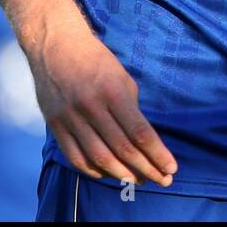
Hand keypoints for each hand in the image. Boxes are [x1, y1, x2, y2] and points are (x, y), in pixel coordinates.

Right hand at [29, 20, 176, 186]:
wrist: (55, 45)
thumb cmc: (95, 59)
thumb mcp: (121, 76)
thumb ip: (130, 109)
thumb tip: (142, 141)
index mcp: (112, 91)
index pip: (139, 133)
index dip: (157, 155)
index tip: (171, 169)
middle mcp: (91, 107)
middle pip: (122, 149)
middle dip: (146, 169)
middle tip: (163, 181)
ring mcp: (71, 118)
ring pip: (99, 158)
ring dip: (122, 175)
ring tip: (138, 180)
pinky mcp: (55, 125)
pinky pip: (75, 157)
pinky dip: (93, 170)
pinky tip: (108, 174)